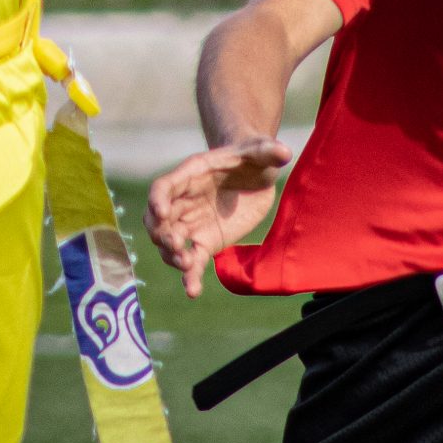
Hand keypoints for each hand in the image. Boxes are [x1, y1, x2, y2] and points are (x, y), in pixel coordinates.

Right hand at [146, 136, 292, 297]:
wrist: (256, 174)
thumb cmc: (253, 156)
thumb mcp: (261, 150)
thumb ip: (268, 150)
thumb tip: (284, 151)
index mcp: (191, 175)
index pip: (163, 187)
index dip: (157, 200)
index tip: (161, 213)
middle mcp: (185, 201)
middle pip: (158, 221)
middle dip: (161, 234)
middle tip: (177, 245)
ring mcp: (192, 224)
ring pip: (170, 244)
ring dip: (172, 256)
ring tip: (188, 266)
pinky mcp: (206, 243)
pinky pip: (193, 261)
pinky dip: (190, 277)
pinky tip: (193, 291)